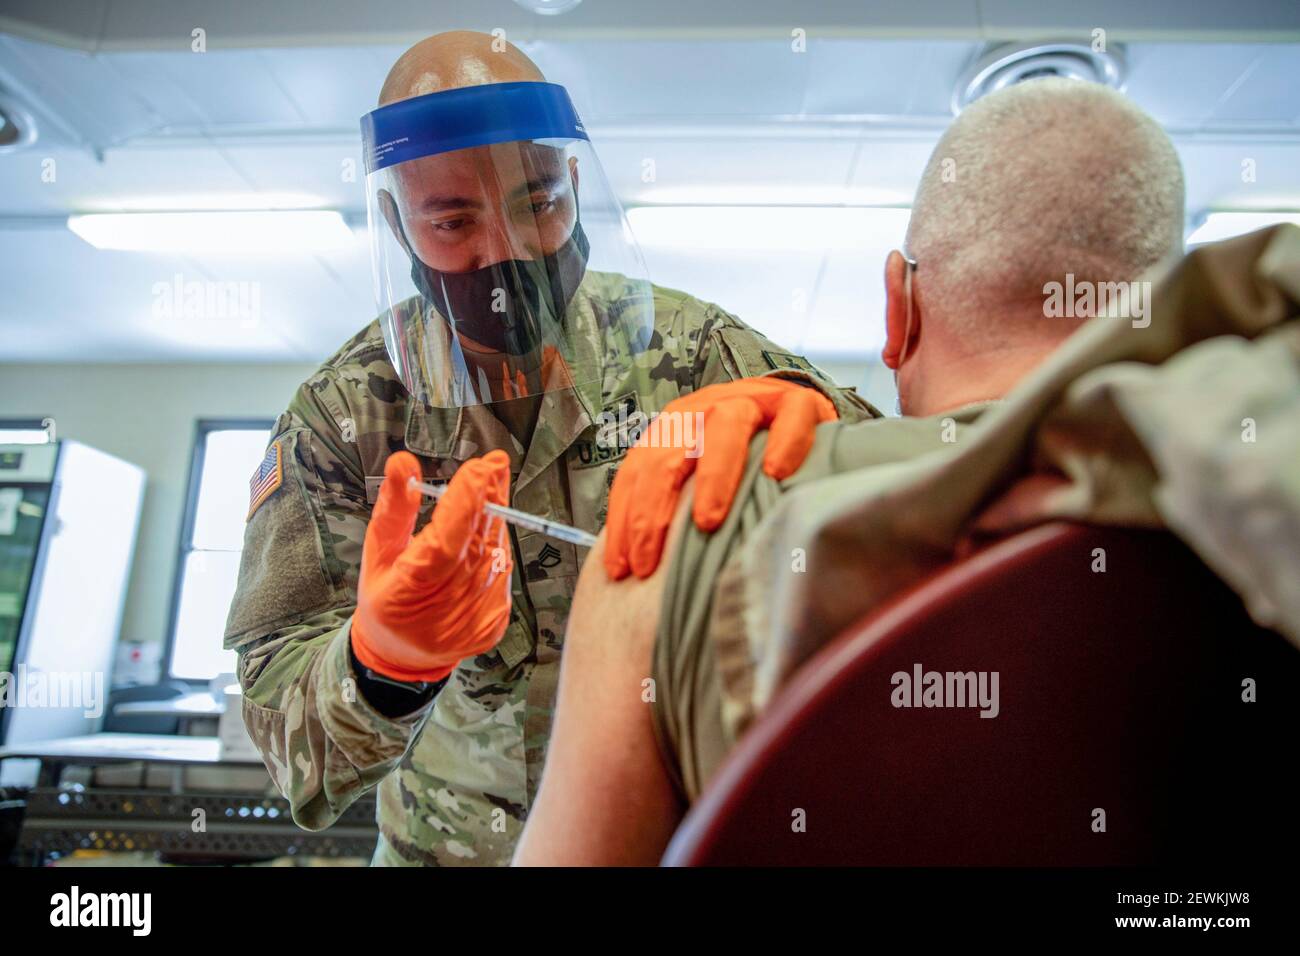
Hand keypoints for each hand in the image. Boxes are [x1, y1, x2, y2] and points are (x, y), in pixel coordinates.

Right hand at [351, 450, 512, 682]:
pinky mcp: (494, 622)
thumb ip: (394, 507)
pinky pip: (503, 572)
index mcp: (406, 592)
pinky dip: (496, 546)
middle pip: (475, 542)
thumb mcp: (378, 552)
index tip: (479, 469)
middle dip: (487, 497)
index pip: (445, 543)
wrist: (402, 654)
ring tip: (491, 486)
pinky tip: (487, 530)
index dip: (465, 504)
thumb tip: (403, 464)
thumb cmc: (386, 599)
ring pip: (494, 553)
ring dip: (495, 517)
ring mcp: (474, 618)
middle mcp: (445, 610)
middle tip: (492, 465)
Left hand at [603, 377, 836, 579]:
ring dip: (712, 475)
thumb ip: (677, 504)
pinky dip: (784, 442)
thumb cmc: (747, 456)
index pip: (638, 469)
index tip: (622, 568)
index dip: (625, 518)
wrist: (797, 411)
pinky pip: (791, 416)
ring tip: (707, 523)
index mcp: (676, 426)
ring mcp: (753, 401)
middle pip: (670, 450)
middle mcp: (707, 409)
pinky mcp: (799, 401)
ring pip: (726, 425)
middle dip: (653, 508)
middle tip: (650, 560)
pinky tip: (776, 475)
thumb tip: (643, 568)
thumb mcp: (704, 474)